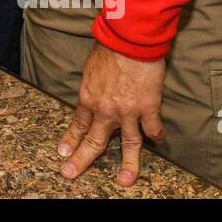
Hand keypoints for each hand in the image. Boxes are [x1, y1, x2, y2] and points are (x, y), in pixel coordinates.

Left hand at [58, 43, 165, 187]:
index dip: (70, 141)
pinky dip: (156, 136)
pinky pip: (153, 129)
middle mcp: (105, 110)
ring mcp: (128, 112)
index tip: (63, 154)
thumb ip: (92, 87)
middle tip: (70, 173)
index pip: (77, 125)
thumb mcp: (90, 69)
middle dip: (81, 160)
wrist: (129, 40)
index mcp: (88, 98)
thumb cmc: (109, 48)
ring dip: (128, 166)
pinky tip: (158, 141)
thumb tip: (93, 94)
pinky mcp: (148, 108)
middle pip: (94, 141)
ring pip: (129, 146)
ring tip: (125, 181)